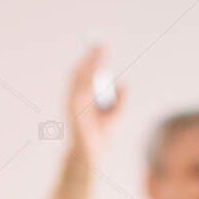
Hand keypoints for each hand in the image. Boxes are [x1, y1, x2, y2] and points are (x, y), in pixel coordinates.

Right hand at [65, 44, 123, 160]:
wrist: (90, 154)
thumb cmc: (99, 135)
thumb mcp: (113, 114)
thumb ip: (120, 101)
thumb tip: (126, 83)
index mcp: (82, 97)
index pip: (85, 74)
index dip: (92, 59)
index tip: (101, 46)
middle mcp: (75, 97)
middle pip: (81, 72)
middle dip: (91, 57)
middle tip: (101, 44)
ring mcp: (73, 103)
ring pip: (79, 78)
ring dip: (89, 63)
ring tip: (98, 51)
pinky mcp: (75, 109)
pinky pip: (81, 90)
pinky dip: (87, 78)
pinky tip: (94, 68)